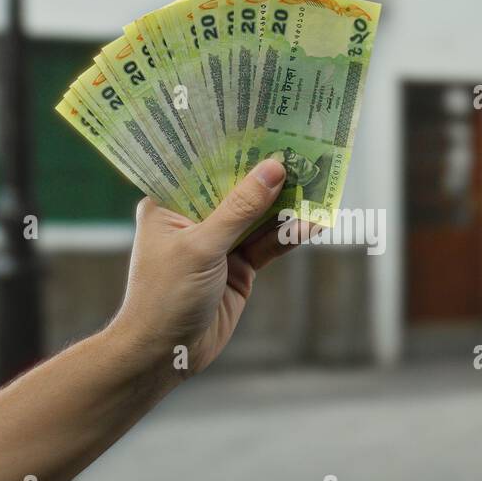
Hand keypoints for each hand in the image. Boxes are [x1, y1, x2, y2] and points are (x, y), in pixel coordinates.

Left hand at [110, 158, 314, 379]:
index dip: (233, 146)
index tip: (264, 125)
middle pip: (236, 188)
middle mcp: (193, 218)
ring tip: (317, 182)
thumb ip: (240, 209)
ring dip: (284, 204)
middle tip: (301, 148)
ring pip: (257, 216)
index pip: (202, 166)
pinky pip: (267, 245)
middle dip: (266, 173)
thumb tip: (273, 169)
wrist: (164, 355)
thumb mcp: (202, 247)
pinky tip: (312, 224)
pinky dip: (288, 236)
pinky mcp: (238, 268)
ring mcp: (218, 243)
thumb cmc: (166, 296)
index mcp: (169, 204)